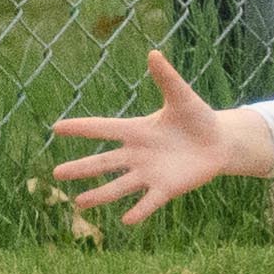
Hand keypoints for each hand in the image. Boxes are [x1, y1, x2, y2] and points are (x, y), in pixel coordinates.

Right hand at [51, 48, 269, 225]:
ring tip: (80, 203)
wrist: (218, 142)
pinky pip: (149, 201)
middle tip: (56, 174)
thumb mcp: (182, 97)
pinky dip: (139, 210)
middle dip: (81, 168)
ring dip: (101, 195)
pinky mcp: (166, 188)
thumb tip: (154, 53)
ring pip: (120, 186)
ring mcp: (149, 173)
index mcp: (137, 130)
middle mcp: (137, 154)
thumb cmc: (196, 117)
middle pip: (104, 162)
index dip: (81, 127)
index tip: (55, 128)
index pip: (103, 128)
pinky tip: (126, 220)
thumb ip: (166, 78)